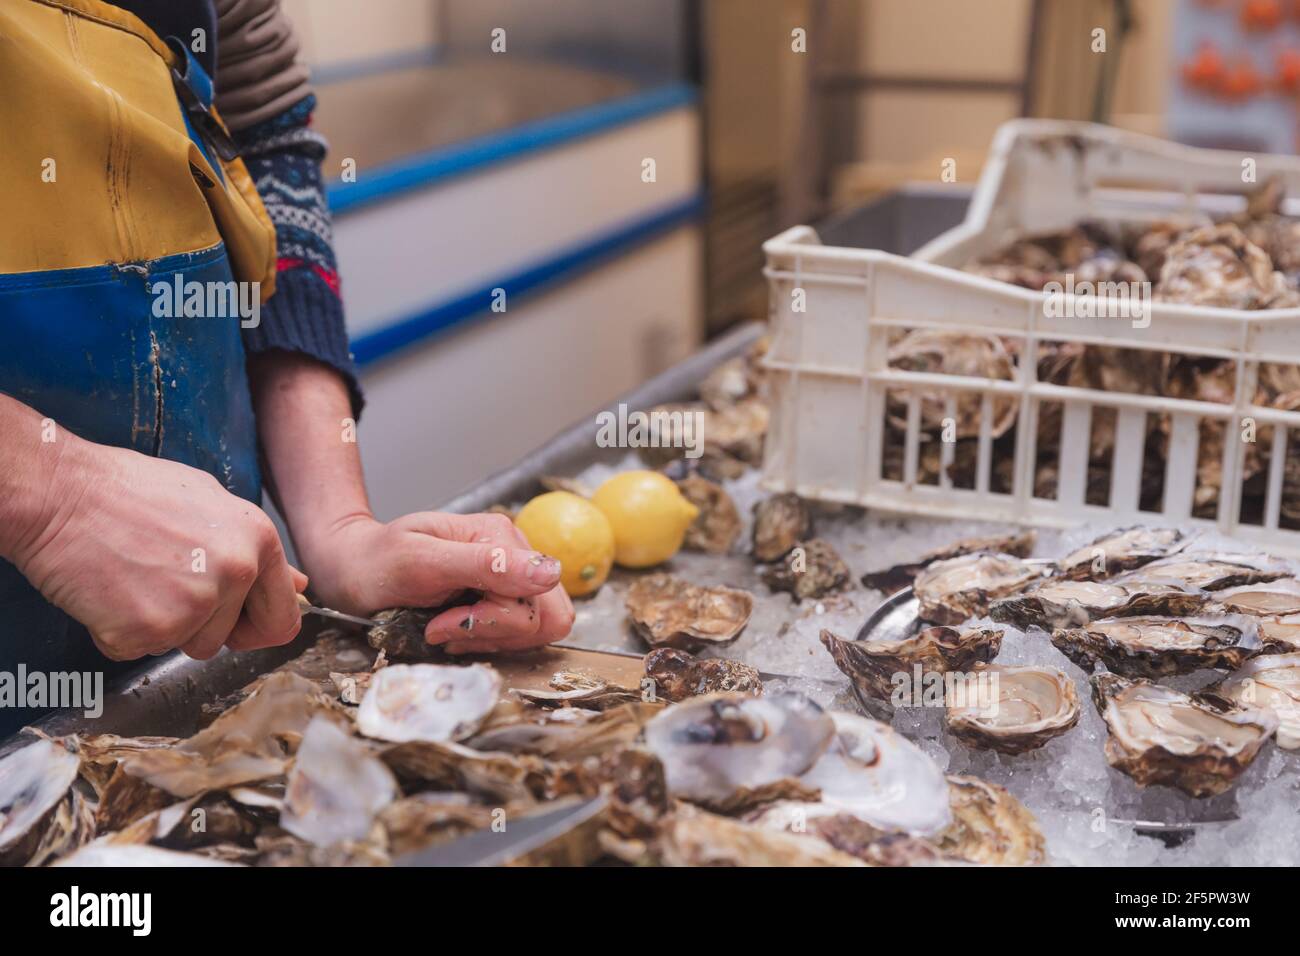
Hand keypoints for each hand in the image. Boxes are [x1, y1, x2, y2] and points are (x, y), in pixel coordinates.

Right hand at [11, 437, 305, 660]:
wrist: (60, 493)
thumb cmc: (127, 492)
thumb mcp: (210, 505)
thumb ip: (254, 550)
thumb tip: (298, 584)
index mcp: (258, 540)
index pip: (284, 616)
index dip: (255, 626)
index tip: (233, 621)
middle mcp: (237, 572)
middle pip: (233, 639)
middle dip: (206, 630)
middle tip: (166, 591)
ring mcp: (195, 603)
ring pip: (187, 646)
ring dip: (160, 626)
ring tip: (135, 578)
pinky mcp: (150, 627)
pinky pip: (140, 650)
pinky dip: (119, 632)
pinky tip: (109, 591)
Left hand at [298, 511, 574, 653]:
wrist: (351, 569)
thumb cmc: (376, 562)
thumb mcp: (422, 560)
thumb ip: (487, 565)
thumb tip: (551, 573)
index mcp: (501, 538)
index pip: (536, 601)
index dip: (491, 622)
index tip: (440, 623)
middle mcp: (514, 555)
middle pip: (547, 617)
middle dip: (496, 632)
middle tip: (445, 629)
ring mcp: (509, 578)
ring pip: (535, 631)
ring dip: (488, 638)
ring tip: (443, 628)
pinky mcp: (499, 598)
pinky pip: (517, 635)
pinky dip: (483, 640)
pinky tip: (450, 630)